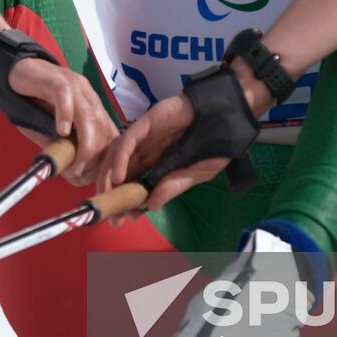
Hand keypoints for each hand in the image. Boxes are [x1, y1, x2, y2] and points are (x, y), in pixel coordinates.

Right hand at [7, 57, 119, 184]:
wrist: (15, 69)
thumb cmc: (31, 100)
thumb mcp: (48, 129)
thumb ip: (60, 146)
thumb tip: (73, 174)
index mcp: (91, 106)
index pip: (109, 134)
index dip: (104, 158)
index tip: (90, 175)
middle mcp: (87, 96)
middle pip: (103, 128)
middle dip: (96, 156)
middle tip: (80, 173)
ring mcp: (73, 85)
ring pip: (89, 116)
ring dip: (85, 144)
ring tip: (75, 164)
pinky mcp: (56, 79)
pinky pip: (66, 97)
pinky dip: (66, 116)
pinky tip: (61, 132)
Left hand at [95, 92, 231, 225]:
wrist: (228, 117)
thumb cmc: (215, 145)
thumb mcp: (195, 173)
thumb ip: (173, 186)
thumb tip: (152, 207)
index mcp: (156, 162)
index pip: (132, 181)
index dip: (123, 200)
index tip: (121, 219)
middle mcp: (145, 149)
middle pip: (119, 170)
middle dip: (112, 193)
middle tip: (113, 216)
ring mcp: (145, 135)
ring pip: (117, 155)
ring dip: (109, 178)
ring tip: (111, 199)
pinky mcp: (147, 121)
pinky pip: (127, 141)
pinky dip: (119, 159)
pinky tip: (118, 177)